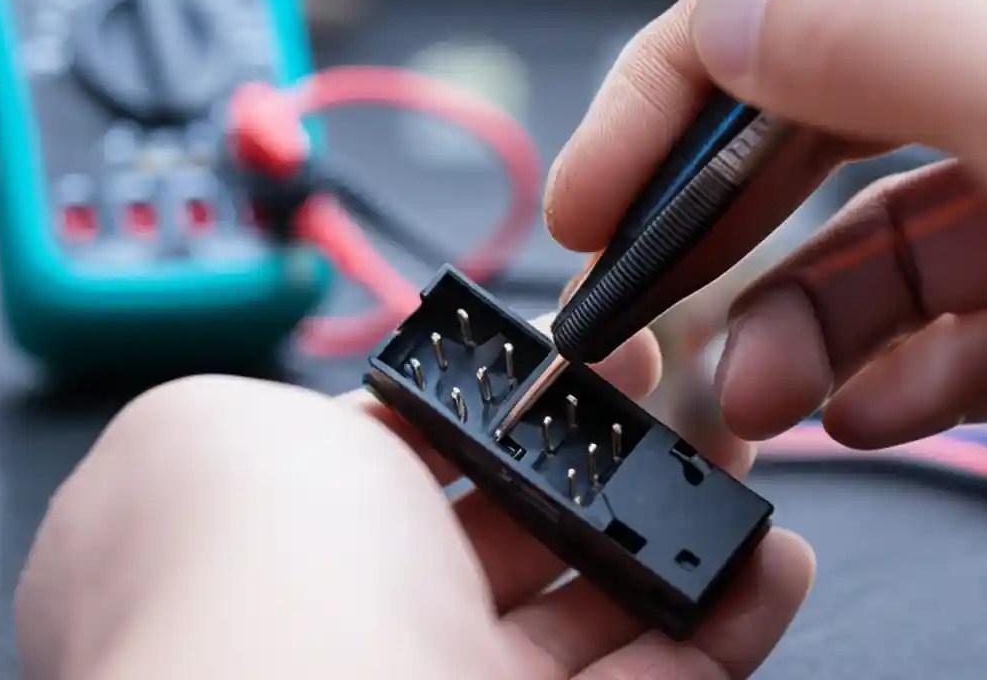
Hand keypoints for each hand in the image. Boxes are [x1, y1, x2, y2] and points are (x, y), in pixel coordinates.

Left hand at [15, 323, 813, 679]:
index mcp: (274, 548)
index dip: (501, 397)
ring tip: (738, 472)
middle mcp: (362, 634)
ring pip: (596, 614)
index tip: (582, 352)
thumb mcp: (216, 430)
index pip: (406, 460)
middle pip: (515, 533)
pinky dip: (725, 625)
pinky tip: (770, 562)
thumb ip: (273, 417)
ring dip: (679, 537)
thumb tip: (347, 422)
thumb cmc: (247, 566)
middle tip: (681, 406)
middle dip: (604, 463)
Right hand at [545, 0, 986, 539]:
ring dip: (790, 323)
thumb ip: (886, 29)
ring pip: (874, 241)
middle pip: (828, 115)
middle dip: (717, 213)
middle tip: (629, 276)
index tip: (598, 184)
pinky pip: (942, 332)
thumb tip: (728, 18)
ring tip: (764, 391)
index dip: (679, 82)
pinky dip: (880, 378)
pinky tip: (865, 414)